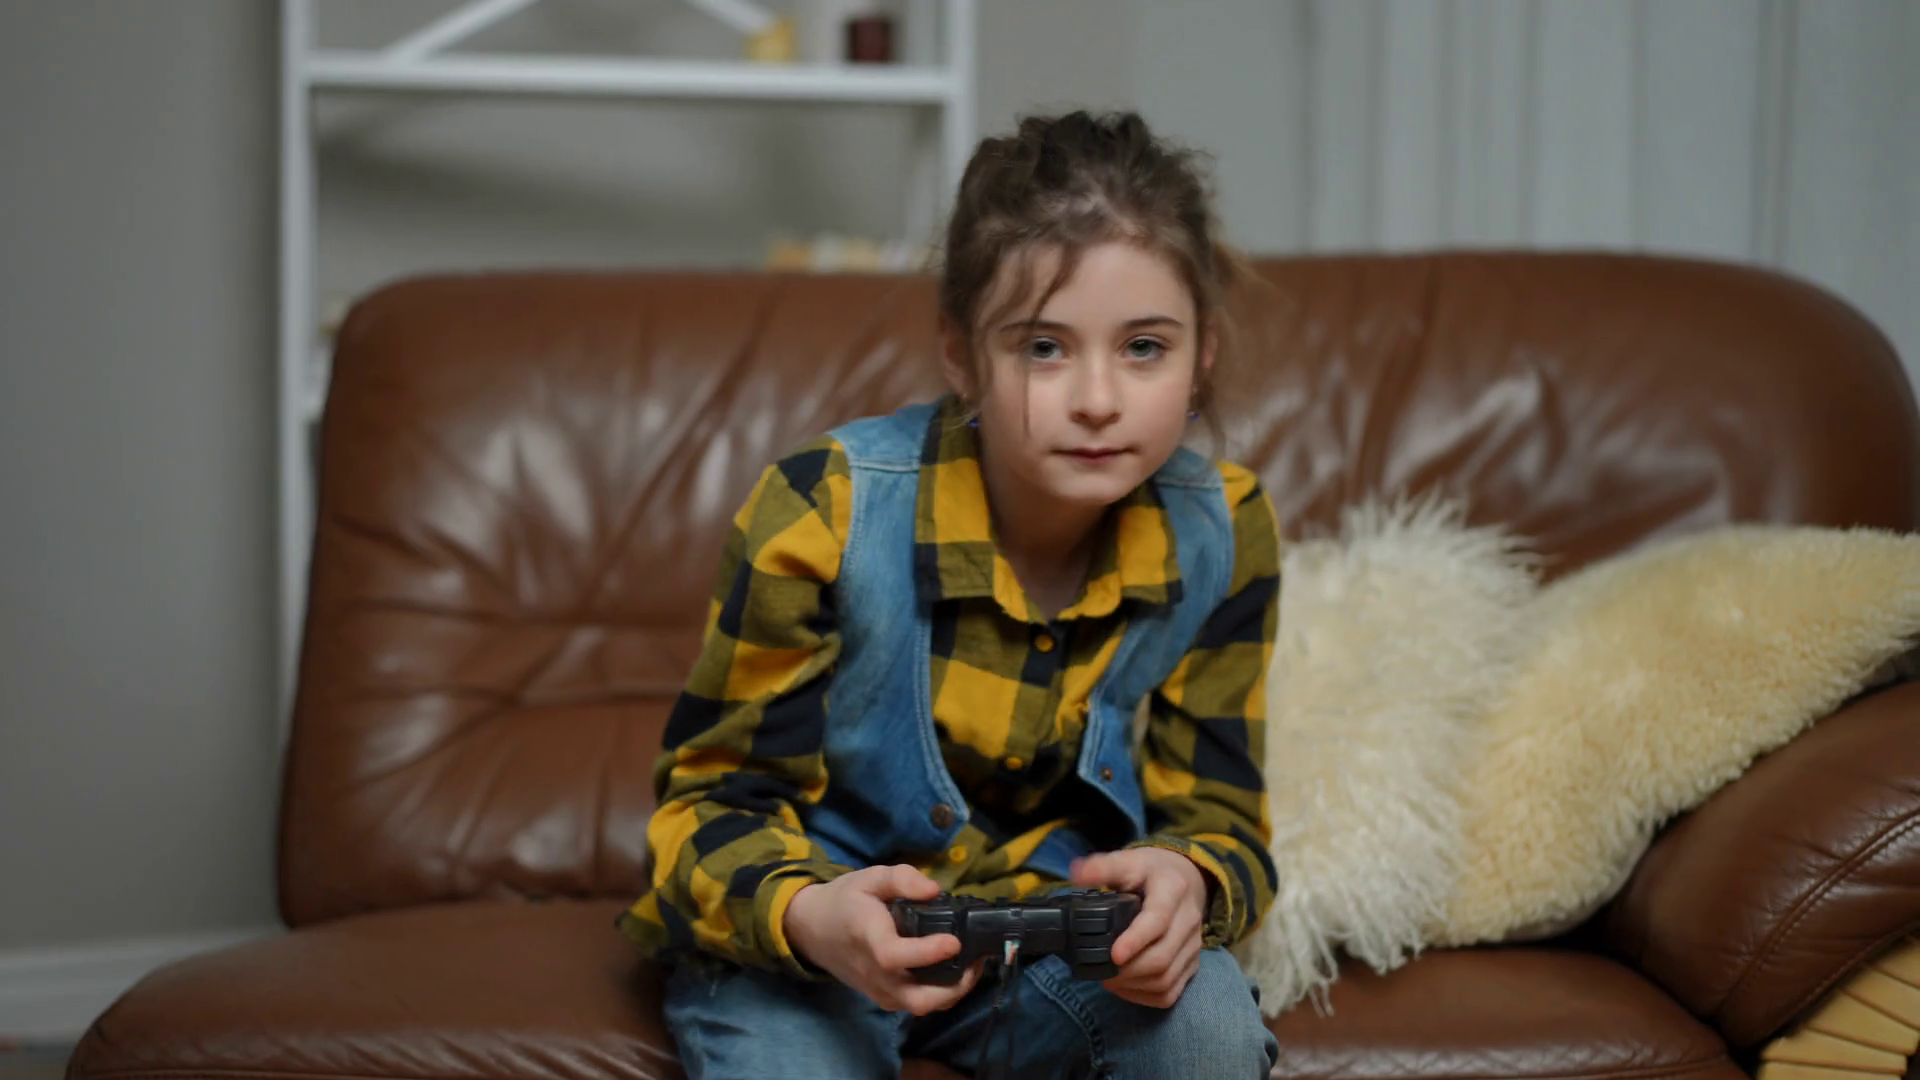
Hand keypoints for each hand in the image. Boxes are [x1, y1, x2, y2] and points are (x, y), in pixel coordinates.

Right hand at [782, 864, 985, 1014]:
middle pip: (917, 999)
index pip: (896, 956)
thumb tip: (934, 889)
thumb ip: (902, 879)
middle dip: (954, 987)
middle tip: (977, 961)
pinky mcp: (882, 996)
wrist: (812, 928)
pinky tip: (953, 973)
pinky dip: (938, 996)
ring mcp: (879, 990)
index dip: (928, 952)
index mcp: (869, 941)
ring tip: (972, 967)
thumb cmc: (844, 901)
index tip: (954, 941)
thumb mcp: (869, 878)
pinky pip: (914, 1005)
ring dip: (951, 993)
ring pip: (920, 1007)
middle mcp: (875, 974)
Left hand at [1070, 847, 1207, 1007]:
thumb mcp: (1129, 861)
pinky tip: (1125, 987)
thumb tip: (1076, 873)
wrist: (1188, 879)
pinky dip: (1145, 996)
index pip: (1158, 920)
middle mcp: (1189, 920)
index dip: (1135, 940)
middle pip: (1162, 957)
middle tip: (1100, 968)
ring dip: (1133, 985)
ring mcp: (1193, 945)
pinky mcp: (1192, 964)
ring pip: (1166, 979)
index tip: (1113, 954)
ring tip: (1108, 978)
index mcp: (1172, 890)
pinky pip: (1171, 992)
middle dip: (1128, 970)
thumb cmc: (1152, 872)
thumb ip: (1103, 868)